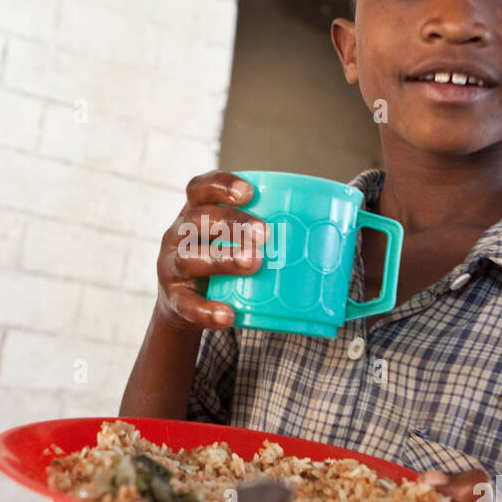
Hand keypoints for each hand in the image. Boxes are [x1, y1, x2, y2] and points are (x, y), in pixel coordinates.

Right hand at [154, 171, 265, 333]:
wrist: (184, 307)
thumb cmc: (219, 263)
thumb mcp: (230, 241)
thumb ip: (263, 233)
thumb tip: (330, 235)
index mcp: (193, 213)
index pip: (199, 189)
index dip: (221, 186)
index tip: (249, 193)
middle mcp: (177, 236)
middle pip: (198, 220)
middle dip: (232, 223)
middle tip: (265, 233)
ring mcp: (171, 268)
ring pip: (191, 259)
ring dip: (223, 259)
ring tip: (254, 263)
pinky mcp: (173, 300)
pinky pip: (187, 305)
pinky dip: (208, 310)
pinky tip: (228, 315)